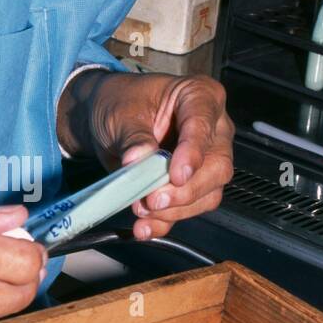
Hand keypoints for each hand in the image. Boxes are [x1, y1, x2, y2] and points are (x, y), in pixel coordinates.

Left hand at [84, 71, 234, 239]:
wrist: (105, 118)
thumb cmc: (120, 102)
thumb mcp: (120, 113)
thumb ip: (133, 137)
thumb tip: (139, 160)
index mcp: (199, 96)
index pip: (204, 125)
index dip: (193, 152)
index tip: (176, 174)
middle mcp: (211, 129)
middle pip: (217, 166)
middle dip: (186, 190)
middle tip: (155, 198)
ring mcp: (204, 159)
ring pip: (209, 194)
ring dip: (175, 209)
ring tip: (142, 208)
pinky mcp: (190, 184)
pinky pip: (189, 209)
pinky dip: (165, 222)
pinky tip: (145, 226)